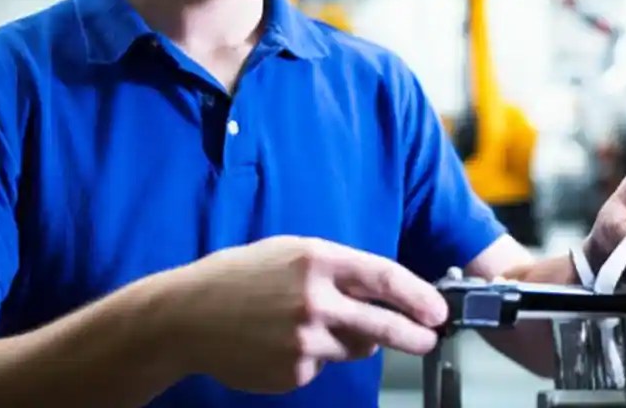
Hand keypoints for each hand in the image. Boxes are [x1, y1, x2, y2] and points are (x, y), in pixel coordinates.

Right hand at [163, 236, 446, 392]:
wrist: (187, 315)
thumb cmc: (241, 277)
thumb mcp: (291, 252)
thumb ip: (337, 269)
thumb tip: (385, 291)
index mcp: (316, 261)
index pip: (384, 278)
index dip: (418, 296)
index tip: (438, 309)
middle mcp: (313, 301)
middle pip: (383, 325)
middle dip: (413, 335)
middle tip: (427, 338)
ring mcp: (303, 341)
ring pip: (354, 348)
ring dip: (351, 340)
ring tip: (311, 324)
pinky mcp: (293, 372)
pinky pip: (322, 366)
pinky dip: (315, 357)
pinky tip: (282, 341)